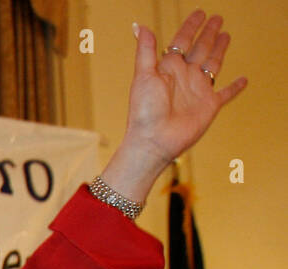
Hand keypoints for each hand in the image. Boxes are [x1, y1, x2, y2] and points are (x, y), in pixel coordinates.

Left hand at [101, 10, 247, 200]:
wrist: (153, 141)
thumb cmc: (144, 111)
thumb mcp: (143, 76)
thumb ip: (145, 51)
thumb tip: (139, 26)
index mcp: (168, 68)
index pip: (181, 41)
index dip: (191, 27)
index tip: (200, 13)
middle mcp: (184, 77)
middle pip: (200, 49)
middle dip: (208, 34)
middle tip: (217, 18)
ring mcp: (198, 91)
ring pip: (213, 64)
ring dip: (220, 50)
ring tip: (226, 36)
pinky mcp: (209, 106)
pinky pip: (226, 94)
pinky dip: (235, 87)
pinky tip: (243, 80)